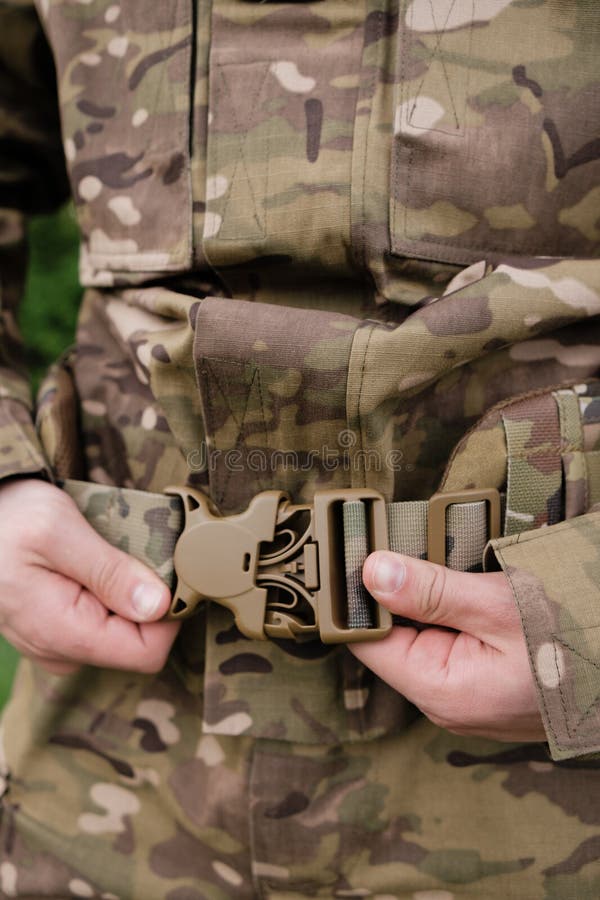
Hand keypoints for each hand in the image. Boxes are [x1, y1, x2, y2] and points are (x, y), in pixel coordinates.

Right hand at [0, 479, 178, 674]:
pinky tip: (93, 562)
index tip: (170, 572)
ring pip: (122, 630)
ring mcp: (56, 644)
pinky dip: (109, 591)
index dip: (169, 614)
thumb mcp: (58, 530)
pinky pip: (102, 621)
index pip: (147, 652)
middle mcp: (61, 651)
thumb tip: (159, 606)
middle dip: (148, 599)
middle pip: (138, 642)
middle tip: (132, 551)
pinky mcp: (56, 630)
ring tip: (105, 552)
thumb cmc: (4, 518)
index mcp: (64, 634)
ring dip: (127, 591)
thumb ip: (109, 571)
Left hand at [351, 550, 544, 742]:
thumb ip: (430, 592)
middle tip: (404, 547)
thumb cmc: (574, 642)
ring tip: (442, 567)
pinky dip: (451, 618)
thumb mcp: (499, 605)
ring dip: (427, 603)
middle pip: (393, 639)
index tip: (357, 555)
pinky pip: (449, 649)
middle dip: (396, 594)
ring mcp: (465, 699)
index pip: (368, 642)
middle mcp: (445, 703)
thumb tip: (371, 573)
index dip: (358, 599)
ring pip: (422, 641)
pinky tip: (467, 594)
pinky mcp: (482, 688)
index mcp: (439, 689)